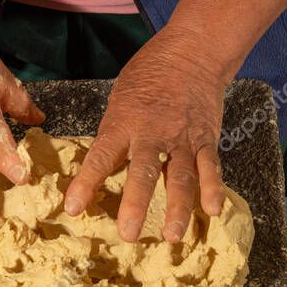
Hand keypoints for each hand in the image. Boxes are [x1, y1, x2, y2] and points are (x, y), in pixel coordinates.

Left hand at [64, 24, 227, 241]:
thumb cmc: (148, 77)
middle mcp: (152, 133)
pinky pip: (210, 166)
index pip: (101, 157)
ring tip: (172, 236)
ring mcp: (182, 138)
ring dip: (177, 208)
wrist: (192, 51)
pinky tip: (213, 210)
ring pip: (179, 176)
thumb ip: (113, 137)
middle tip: (128, 234)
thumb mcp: (119, 102)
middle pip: (143, 172)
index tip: (73, 208)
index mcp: (123, 124)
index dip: (86, 183)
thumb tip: (97, 170)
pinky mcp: (205, 139)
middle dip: (135, 204)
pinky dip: (213, 188)